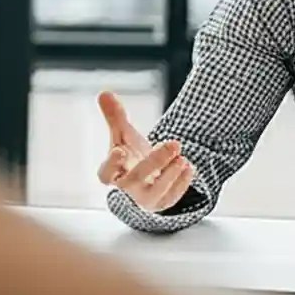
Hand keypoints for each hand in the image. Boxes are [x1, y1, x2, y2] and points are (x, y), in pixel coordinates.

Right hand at [96, 91, 194, 212]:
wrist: (148, 174)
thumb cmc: (131, 154)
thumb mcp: (123, 134)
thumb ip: (114, 116)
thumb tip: (104, 93)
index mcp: (113, 172)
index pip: (106, 174)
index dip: (110, 164)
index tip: (119, 150)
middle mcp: (127, 187)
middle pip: (135, 180)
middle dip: (154, 162)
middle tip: (173, 143)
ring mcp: (145, 197)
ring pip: (156, 192)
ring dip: (170, 175)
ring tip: (182, 158)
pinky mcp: (163, 202)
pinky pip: (172, 197)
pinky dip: (182, 183)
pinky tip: (190, 166)